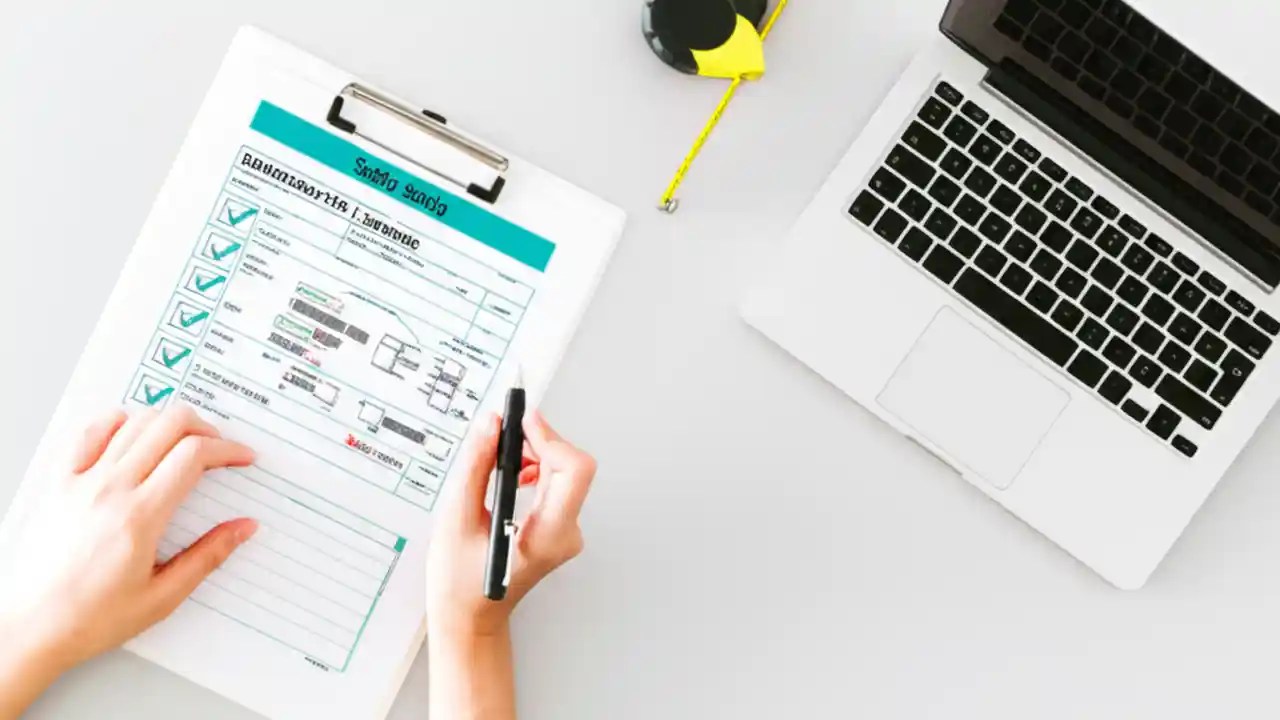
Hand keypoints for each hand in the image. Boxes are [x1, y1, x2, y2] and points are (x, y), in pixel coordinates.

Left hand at [0, 406, 256, 674]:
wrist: (34, 628)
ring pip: (134, 422)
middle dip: (205, 429)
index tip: (242, 458)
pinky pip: (88, 432)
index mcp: (140, 516)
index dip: (228, 450)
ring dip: (168, 422)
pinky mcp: (59, 483)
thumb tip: (244, 528)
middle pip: (169, 425)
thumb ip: (209, 556)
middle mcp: (111, 489)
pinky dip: (117, 422)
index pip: (193, 456)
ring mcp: (82, 481)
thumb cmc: (92, 618)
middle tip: (219, 448)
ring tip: (182, 441)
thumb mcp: (163, 596)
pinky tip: (131, 433)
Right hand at [427, 410, 596, 638]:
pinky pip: (557, 485)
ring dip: (536, 454)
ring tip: (501, 455)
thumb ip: (477, 467)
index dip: (550, 438)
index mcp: (547, 535)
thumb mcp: (458, 519)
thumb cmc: (460, 583)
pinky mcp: (558, 528)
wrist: (469, 618)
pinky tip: (512, 474)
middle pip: (571, 467)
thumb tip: (490, 425)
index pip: (573, 471)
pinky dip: (536, 470)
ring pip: (565, 473)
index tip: (523, 421)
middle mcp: (566, 534)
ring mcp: (566, 533)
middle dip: (539, 442)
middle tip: (504, 432)